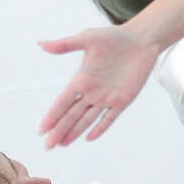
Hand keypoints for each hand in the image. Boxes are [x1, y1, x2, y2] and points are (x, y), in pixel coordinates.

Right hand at [38, 26, 158, 146]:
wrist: (142, 40)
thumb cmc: (115, 37)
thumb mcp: (88, 38)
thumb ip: (65, 45)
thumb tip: (41, 44)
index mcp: (82, 79)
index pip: (63, 102)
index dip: (52, 116)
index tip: (42, 130)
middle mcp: (92, 91)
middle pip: (72, 115)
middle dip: (60, 130)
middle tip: (48, 146)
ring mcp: (107, 97)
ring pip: (87, 119)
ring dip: (75, 132)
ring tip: (62, 144)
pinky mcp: (123, 99)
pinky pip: (110, 117)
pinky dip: (100, 127)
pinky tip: (89, 137)